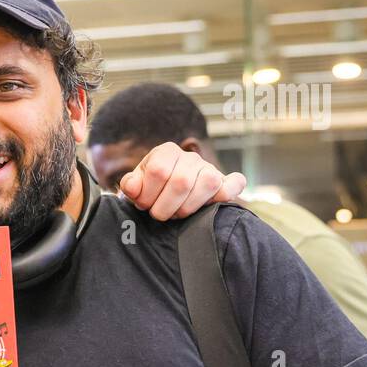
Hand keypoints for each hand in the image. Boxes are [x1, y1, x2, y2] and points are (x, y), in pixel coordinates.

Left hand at [118, 142, 246, 219]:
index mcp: (166, 152)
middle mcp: (190, 157)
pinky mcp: (225, 182)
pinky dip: (228, 193)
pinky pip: (235, 184)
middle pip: (182, 181)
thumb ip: (131, 185)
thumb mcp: (136, 184)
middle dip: (166, 206)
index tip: (143, 205)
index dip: (148, 194)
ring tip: (177, 214)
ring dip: (189, 206)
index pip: (158, 170)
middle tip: (159, 214)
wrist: (169, 190)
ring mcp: (209, 169)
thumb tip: (132, 188)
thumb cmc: (151, 189)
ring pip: (208, 183)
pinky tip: (213, 202)